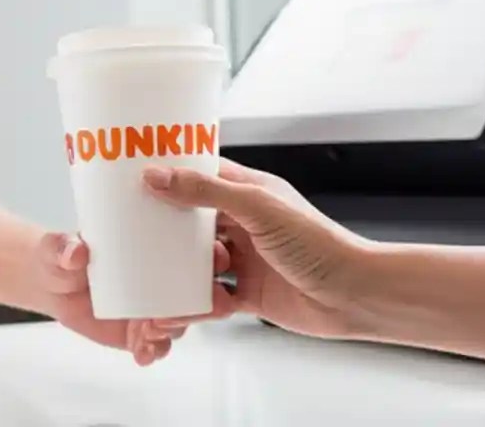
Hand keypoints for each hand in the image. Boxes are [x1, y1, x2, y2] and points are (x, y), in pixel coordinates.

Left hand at [33, 231, 230, 365]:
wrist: (52, 285)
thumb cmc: (64, 254)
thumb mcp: (60, 246)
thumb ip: (65, 246)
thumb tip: (76, 252)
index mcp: (158, 247)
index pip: (200, 247)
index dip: (216, 253)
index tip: (212, 257)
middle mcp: (165, 280)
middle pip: (204, 293)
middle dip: (203, 307)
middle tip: (167, 313)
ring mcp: (155, 308)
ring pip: (183, 323)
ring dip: (173, 330)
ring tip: (147, 332)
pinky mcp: (140, 332)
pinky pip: (158, 345)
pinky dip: (153, 351)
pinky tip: (140, 354)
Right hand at [141, 159, 372, 339]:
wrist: (356, 296)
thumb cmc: (319, 244)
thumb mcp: (257, 207)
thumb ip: (206, 191)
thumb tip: (156, 176)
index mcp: (247, 192)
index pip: (199, 175)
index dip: (168, 175)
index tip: (133, 177)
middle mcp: (244, 223)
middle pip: (191, 222)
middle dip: (163, 229)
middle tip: (127, 232)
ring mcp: (246, 259)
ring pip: (196, 262)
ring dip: (174, 271)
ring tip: (147, 277)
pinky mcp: (248, 293)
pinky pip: (209, 297)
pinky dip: (191, 304)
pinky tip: (174, 309)